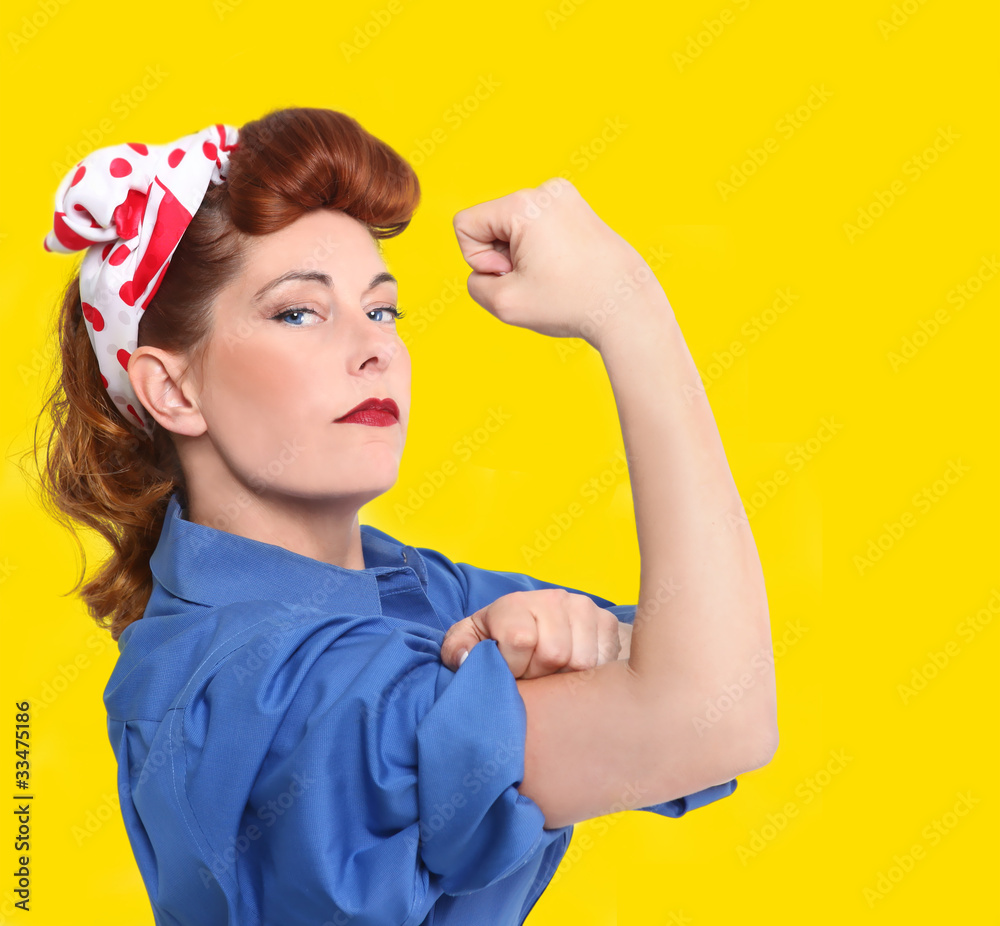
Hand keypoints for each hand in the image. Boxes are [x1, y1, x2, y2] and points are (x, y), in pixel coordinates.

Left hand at [439, 588, 624, 678]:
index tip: (509, 670)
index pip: (521, 639)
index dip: (514, 666)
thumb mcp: (469, 642)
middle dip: (540, 674)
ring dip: (565, 677)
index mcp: (515, 603)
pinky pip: (605, 660)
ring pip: (582, 661)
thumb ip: (458, 650)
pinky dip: (589, 673)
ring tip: (550, 672)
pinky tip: (571, 669)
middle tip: (532, 673)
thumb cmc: (497, 641)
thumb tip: (468, 660)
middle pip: (555, 653)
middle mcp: (552, 598)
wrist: (534, 626)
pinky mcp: (607, 622)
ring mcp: (583, 608)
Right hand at [451, 177, 666, 349]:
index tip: (511, 275)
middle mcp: (546, 190)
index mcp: (525, 204)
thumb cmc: (570, 304)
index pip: (465, 224)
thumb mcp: (504, 304)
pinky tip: (562, 271)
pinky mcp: (578, 209)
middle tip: (536, 280)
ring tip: (552, 276)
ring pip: (512, 228)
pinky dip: (539, 252)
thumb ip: (476, 284)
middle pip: (490, 223)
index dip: (477, 259)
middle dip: (502, 256)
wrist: (627, 306)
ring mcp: (565, 197)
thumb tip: (488, 268)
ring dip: (520, 256)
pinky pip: (535, 229)